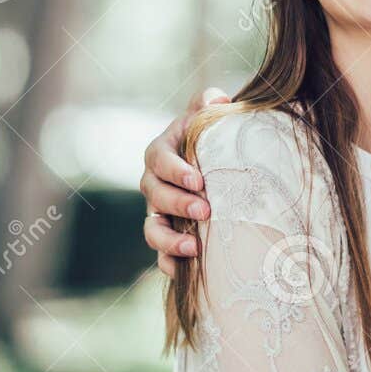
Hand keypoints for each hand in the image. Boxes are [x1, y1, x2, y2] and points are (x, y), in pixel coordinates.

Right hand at [141, 87, 228, 276]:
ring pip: (152, 228)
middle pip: (155, 195)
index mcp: (161, 153)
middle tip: (205, 210)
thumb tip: (217, 99)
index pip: (159, 159)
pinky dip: (169, 263)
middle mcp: (154, 184)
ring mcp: (159, 212)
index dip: (175, 170)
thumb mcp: (210, 116)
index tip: (198, 180)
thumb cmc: (212, 137)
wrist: (218, 164)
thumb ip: (210, 103)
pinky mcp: (169, 235)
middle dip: (177, 204)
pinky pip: (161, 253)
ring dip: (168, 239)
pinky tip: (184, 271)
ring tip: (193, 247)